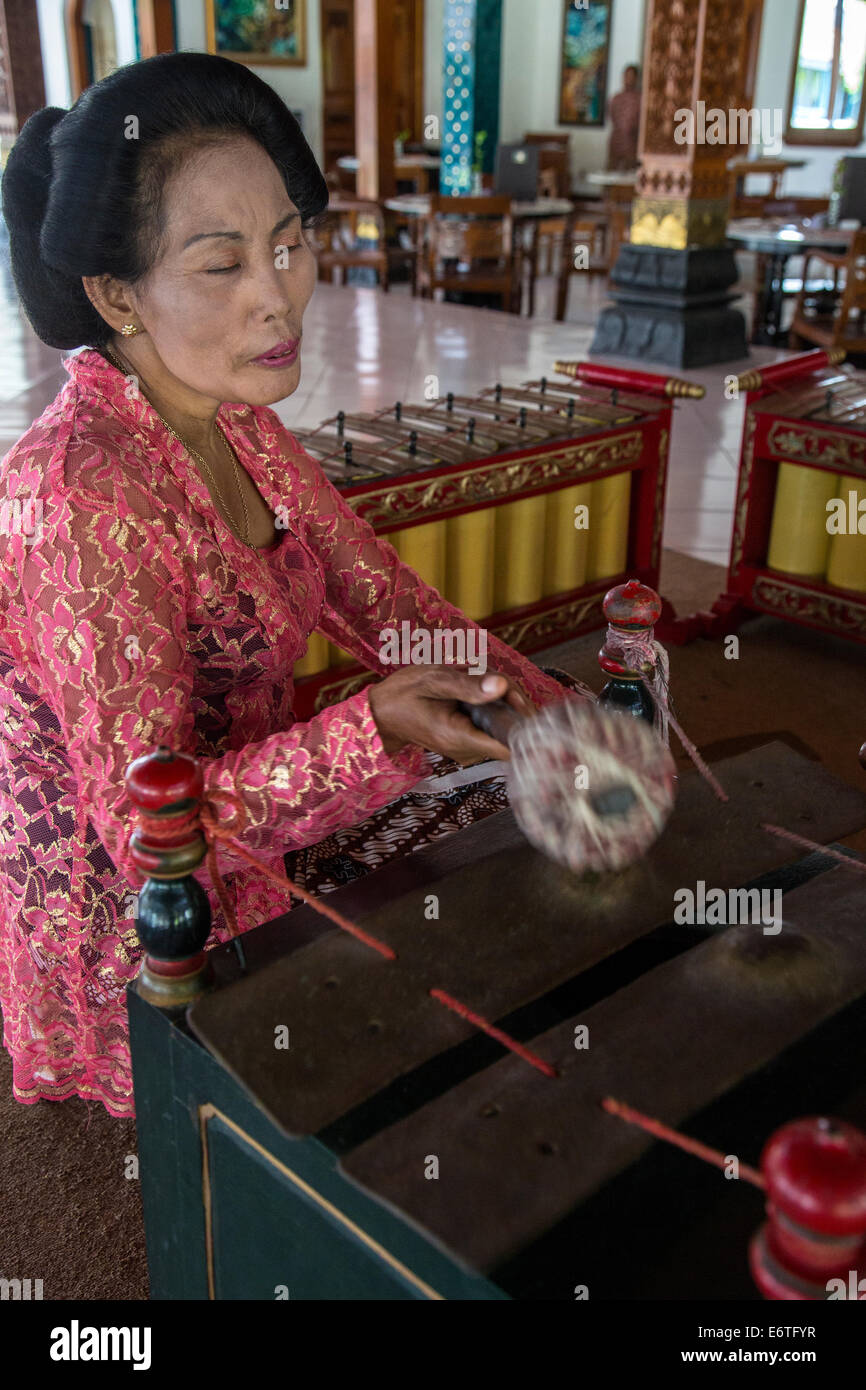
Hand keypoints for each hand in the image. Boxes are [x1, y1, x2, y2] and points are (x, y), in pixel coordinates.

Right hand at [367, 665, 535, 764]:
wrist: (383, 712)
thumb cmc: (405, 694)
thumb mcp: (434, 680)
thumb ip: (469, 685)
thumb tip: (502, 686)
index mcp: (460, 737)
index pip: (510, 745)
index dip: (522, 721)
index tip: (513, 695)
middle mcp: (468, 750)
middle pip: (510, 729)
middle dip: (509, 699)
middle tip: (486, 677)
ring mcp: (470, 750)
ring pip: (503, 724)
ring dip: (499, 699)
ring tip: (473, 680)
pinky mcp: (470, 744)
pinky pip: (493, 724)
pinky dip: (490, 705)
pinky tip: (471, 691)